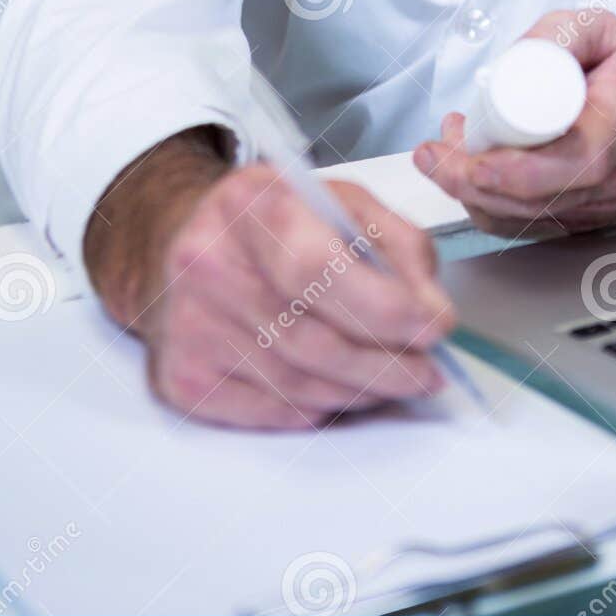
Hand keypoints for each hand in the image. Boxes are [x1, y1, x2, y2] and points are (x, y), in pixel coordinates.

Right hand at [86, 138, 454, 429]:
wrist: (181, 244)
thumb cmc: (274, 222)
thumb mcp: (342, 202)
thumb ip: (399, 246)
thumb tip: (432, 313)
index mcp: (252, 205)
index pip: (316, 269)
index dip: (383, 307)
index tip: (434, 327)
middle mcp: (208, 264)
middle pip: (311, 340)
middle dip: (386, 365)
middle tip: (427, 371)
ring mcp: (191, 326)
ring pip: (298, 385)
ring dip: (360, 391)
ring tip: (394, 378)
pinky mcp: (184, 378)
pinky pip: (272, 413)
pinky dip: (320, 408)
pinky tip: (342, 388)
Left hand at [414, 11, 615, 236]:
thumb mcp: (603, 30)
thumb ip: (561, 35)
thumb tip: (515, 61)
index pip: (571, 165)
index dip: (515, 170)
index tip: (472, 159)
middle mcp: (614, 181)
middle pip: (533, 201)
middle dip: (469, 181)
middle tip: (431, 152)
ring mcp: (597, 209)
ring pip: (520, 219)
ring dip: (469, 191)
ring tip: (443, 151)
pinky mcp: (579, 222)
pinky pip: (523, 225)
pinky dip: (485, 203)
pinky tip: (466, 170)